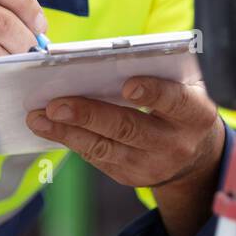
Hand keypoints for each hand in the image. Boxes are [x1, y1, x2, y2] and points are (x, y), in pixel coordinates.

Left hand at [25, 77, 223, 189]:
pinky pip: (97, 157)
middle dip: (89, 115)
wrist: (196, 155)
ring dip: (68, 132)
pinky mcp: (131, 177)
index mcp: (195, 113)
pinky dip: (71, 140)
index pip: (175, 101)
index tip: (127, 84)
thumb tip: (107, 58)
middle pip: (129, 128)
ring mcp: (152, 166)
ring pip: (105, 148)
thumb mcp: (185, 86)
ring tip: (39, 117)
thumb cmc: (182, 105)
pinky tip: (49, 128)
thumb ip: (159, 72)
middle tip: (56, 105)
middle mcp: (176, 143)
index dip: (153, 93)